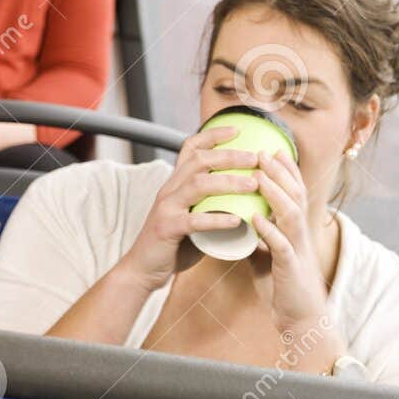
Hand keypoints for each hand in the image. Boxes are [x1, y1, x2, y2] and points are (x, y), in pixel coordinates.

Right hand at [119, 125, 258, 292]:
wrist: (143, 269)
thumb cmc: (173, 245)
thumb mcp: (191, 217)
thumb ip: (210, 206)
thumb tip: (247, 201)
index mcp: (175, 184)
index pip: (190, 148)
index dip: (213, 136)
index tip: (237, 130)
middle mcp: (169, 190)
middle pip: (199, 161)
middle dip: (230, 156)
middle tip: (255, 158)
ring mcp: (166, 208)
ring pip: (198, 185)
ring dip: (228, 182)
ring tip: (253, 184)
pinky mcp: (167, 228)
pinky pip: (194, 220)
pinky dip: (216, 219)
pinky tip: (236, 220)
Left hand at [251, 150, 342, 364]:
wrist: (299, 319)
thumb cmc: (283, 285)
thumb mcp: (268, 253)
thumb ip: (258, 234)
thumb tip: (242, 217)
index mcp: (294, 230)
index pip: (292, 193)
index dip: (283, 170)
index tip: (269, 149)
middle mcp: (299, 235)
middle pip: (295, 196)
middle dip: (280, 172)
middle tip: (262, 151)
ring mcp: (298, 251)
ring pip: (291, 215)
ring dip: (276, 194)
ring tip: (259, 176)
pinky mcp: (291, 270)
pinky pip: (281, 247)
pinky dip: (269, 231)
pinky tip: (255, 219)